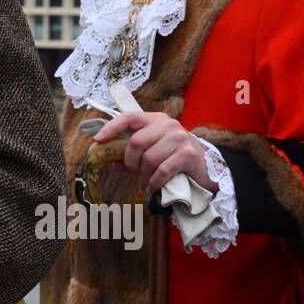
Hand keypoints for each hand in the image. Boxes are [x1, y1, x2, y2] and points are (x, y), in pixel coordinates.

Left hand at [93, 111, 215, 194]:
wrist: (205, 165)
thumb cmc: (173, 156)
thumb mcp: (153, 149)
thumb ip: (132, 153)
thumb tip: (111, 161)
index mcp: (155, 119)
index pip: (129, 117)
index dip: (111, 127)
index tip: (98, 140)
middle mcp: (167, 125)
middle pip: (136, 142)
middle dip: (130, 162)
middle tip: (134, 172)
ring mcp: (179, 138)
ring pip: (149, 158)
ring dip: (143, 175)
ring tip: (146, 180)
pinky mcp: (188, 154)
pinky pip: (162, 170)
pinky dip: (154, 182)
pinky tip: (153, 186)